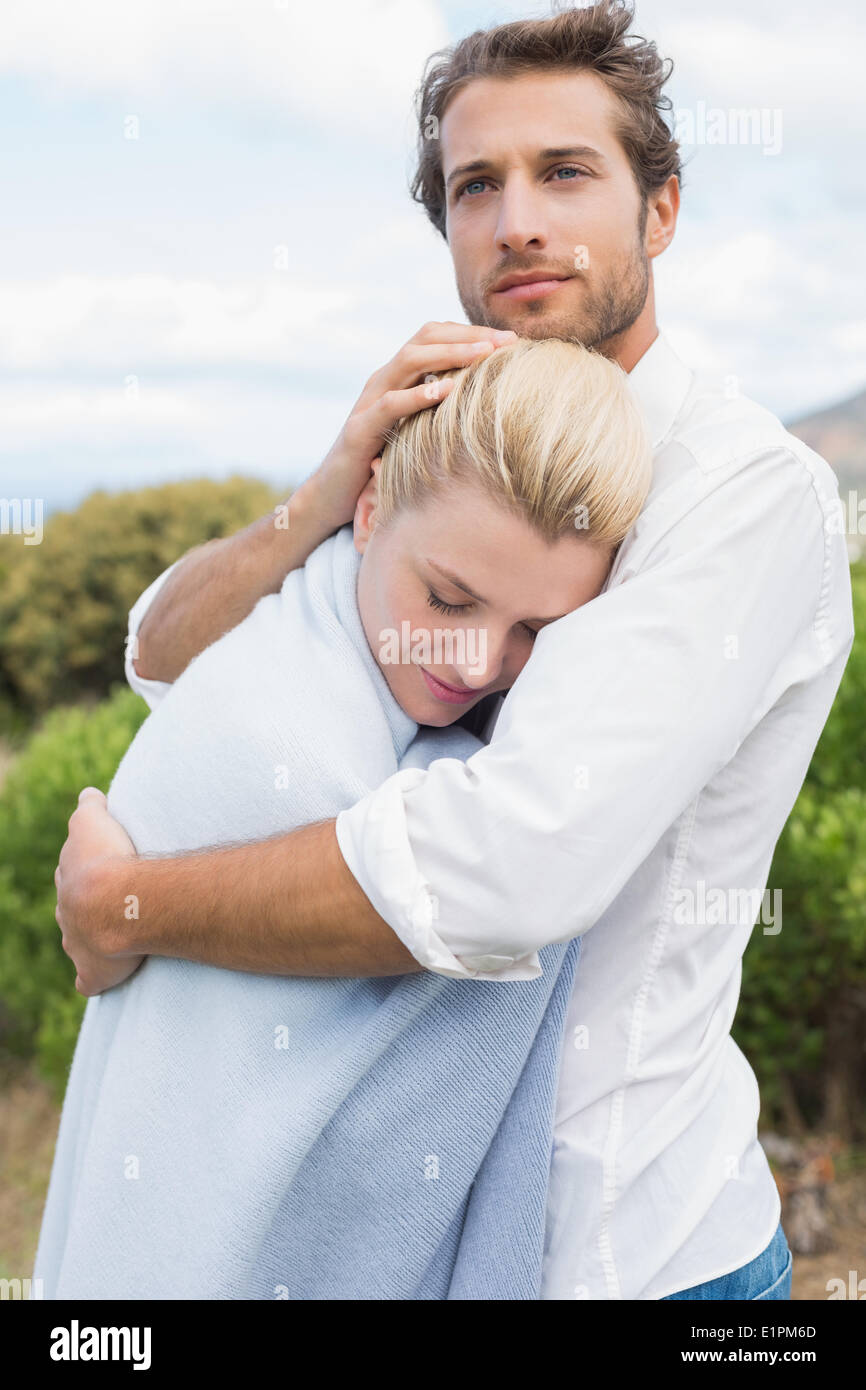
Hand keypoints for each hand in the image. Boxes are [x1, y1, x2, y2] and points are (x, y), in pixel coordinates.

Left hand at [55, 787, 145, 996]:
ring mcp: (77, 945)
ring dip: (89, 940)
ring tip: (111, 936)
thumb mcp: (92, 821)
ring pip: (76, 943)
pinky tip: (99, 979)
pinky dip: (92, 979)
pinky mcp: (93, 973)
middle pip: (71, 909)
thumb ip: (89, 806)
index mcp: (69, 881)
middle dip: (82, 906)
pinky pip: (89, 980)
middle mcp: (68, 914)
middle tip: (103, 903)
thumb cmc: (107, 860)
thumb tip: (88, 794)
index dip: (84, 871)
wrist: (114, 903)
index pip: (70, 874)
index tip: (98, 868)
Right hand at [306, 321, 517, 530]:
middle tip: (507, 341)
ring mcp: (369, 401)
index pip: (436, 336)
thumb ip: (441, 410)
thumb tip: (488, 404)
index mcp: (399, 377)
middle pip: (426, 337)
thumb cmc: (382, 463)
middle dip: (469, 336)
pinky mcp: (360, 430)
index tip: (511, 340)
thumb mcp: (417, 429)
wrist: (333, 494)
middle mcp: (383, 380)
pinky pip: (389, 405)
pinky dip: (418, 395)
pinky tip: (446, 391)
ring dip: (450, 354)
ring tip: (485, 355)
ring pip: (408, 360)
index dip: (473, 332)